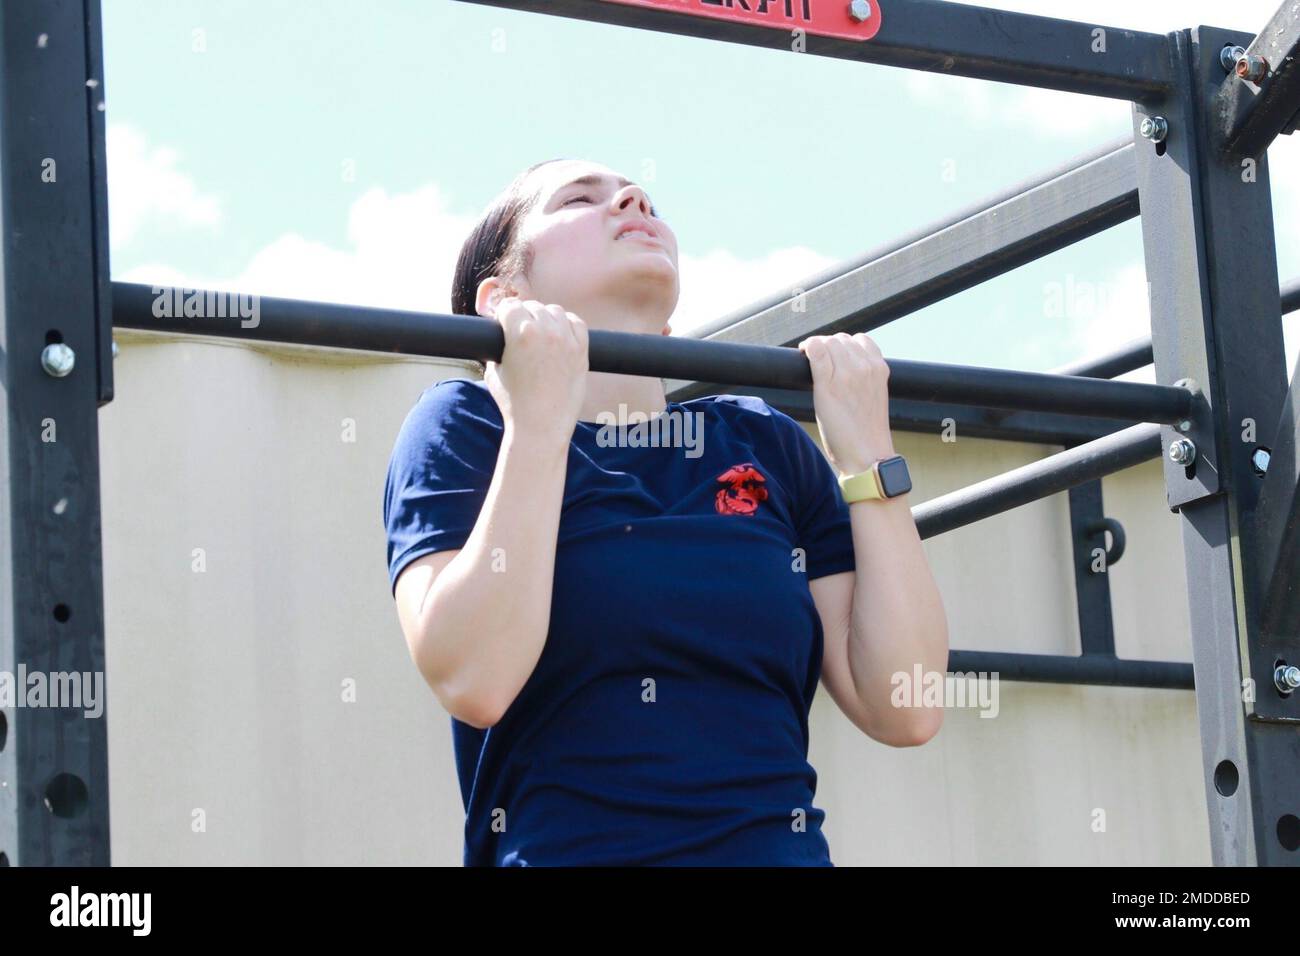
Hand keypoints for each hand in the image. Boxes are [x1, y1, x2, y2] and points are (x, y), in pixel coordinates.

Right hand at [483, 296, 588, 444]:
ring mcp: (567, 341)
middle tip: (520, 333)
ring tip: (540, 334)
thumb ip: (498, 347)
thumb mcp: (493, 371)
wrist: (541, 426)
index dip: (504, 315)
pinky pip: (576, 324)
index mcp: (520, 333)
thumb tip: (502, 333)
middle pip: (533, 306)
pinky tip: (559, 336)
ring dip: (545, 318)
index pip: (510, 306)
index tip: (503, 323)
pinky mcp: (582, 352)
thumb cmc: (513, 403)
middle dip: (524, 316)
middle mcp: (546, 332)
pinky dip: (567, 325)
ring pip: (555, 311)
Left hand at [796, 332, 895, 475]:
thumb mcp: (874, 396)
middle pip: (840, 339)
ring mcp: (847, 374)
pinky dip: (808, 347)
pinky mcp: (828, 385)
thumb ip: (864, 377)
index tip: (834, 356)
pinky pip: (816, 352)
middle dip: (828, 346)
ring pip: (827, 342)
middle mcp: (865, 367)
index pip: (859, 340)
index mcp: (880, 368)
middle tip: (818, 360)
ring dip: (816, 347)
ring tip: (810, 358)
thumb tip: (842, 366)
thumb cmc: (867, 432)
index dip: (843, 345)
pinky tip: (803, 353)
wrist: (867, 455)